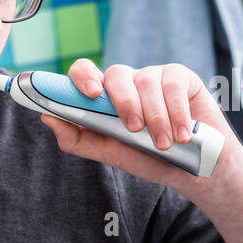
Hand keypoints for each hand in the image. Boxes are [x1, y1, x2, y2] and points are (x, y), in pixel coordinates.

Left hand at [39, 59, 242, 190]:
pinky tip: (183, 134)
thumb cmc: (152, 160)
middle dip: (125, 103)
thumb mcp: (112, 154)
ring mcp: (155, 77)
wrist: (196, 170)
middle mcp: (129, 83)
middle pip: (117, 74)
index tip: (89, 93)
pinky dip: (177, 112)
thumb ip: (79, 139)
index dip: (83, 76)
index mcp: (106, 97)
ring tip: (164, 144)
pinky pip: (173, 85)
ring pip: (146, 83)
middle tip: (134, 130)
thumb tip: (47, 118)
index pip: (85, 72)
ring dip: (155, 118)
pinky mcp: (182, 77)